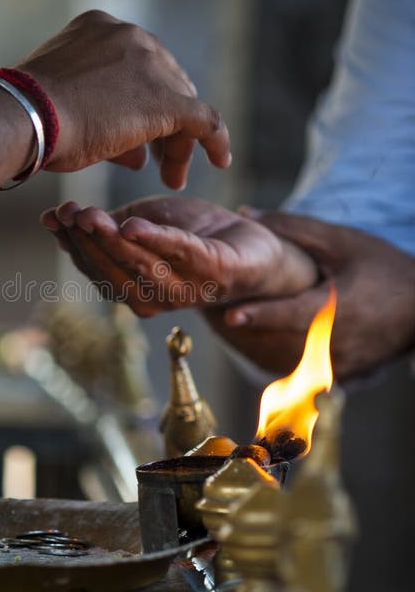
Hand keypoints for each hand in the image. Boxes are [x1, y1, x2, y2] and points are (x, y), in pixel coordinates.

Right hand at [17, 10, 229, 189]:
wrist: (25, 117)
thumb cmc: (30, 117)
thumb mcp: (66, 104)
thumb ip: (102, 116)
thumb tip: (134, 154)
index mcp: (101, 29)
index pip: (138, 68)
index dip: (140, 103)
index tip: (134, 137)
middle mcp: (131, 37)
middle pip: (163, 83)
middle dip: (162, 125)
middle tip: (156, 163)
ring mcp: (151, 64)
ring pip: (181, 105)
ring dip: (177, 142)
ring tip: (171, 176)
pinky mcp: (167, 99)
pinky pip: (205, 120)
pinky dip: (215, 141)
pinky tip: (221, 160)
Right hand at [40, 196, 316, 316]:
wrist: (253, 243)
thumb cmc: (194, 235)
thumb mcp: (143, 224)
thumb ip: (107, 226)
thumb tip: (53, 218)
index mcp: (136, 289)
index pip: (96, 271)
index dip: (73, 246)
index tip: (53, 218)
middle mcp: (158, 298)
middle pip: (115, 272)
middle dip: (88, 242)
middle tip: (70, 213)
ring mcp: (188, 288)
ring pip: (142, 266)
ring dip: (113, 242)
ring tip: (91, 216)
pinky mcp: (216, 271)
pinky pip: (182, 253)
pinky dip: (157, 240)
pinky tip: (133, 225)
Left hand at [215, 212, 414, 379]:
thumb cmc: (384, 268)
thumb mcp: (343, 242)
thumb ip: (295, 229)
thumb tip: (246, 215)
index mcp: (340, 308)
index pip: (294, 316)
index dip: (261, 315)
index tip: (230, 315)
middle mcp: (336, 344)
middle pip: (279, 342)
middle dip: (242, 330)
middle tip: (206, 311)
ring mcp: (336, 366)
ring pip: (283, 360)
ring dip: (249, 345)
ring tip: (216, 323)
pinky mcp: (335, 376)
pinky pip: (293, 369)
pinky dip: (267, 355)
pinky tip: (244, 338)